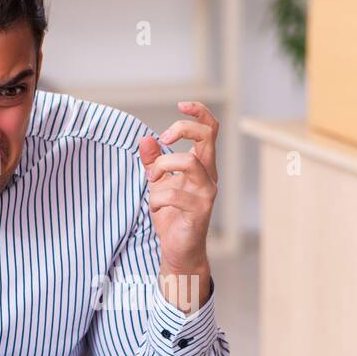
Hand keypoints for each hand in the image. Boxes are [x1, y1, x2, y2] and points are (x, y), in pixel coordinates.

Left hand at [137, 101, 217, 311]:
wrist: (179, 250)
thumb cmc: (171, 216)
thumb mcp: (157, 183)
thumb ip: (153, 161)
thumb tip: (145, 138)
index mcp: (202, 165)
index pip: (210, 130)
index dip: (198, 112)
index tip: (181, 105)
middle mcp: (209, 175)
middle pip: (206, 137)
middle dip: (182, 130)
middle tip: (164, 138)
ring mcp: (206, 193)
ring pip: (187, 162)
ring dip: (162, 168)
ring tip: (154, 182)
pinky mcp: (199, 210)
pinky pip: (171, 193)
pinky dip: (156, 199)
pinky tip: (157, 210)